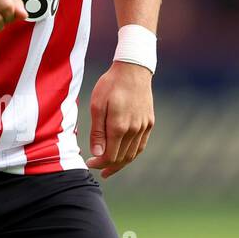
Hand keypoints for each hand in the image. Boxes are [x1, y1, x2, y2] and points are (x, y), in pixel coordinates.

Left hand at [86, 62, 154, 177]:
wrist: (133, 69)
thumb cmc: (111, 85)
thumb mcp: (97, 106)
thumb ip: (97, 132)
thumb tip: (97, 154)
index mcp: (119, 127)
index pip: (110, 156)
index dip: (99, 163)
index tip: (89, 163)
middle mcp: (134, 130)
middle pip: (121, 158)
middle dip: (108, 166)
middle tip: (96, 167)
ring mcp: (144, 127)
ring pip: (133, 154)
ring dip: (121, 164)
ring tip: (109, 168)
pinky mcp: (149, 122)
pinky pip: (141, 145)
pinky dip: (132, 154)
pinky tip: (124, 156)